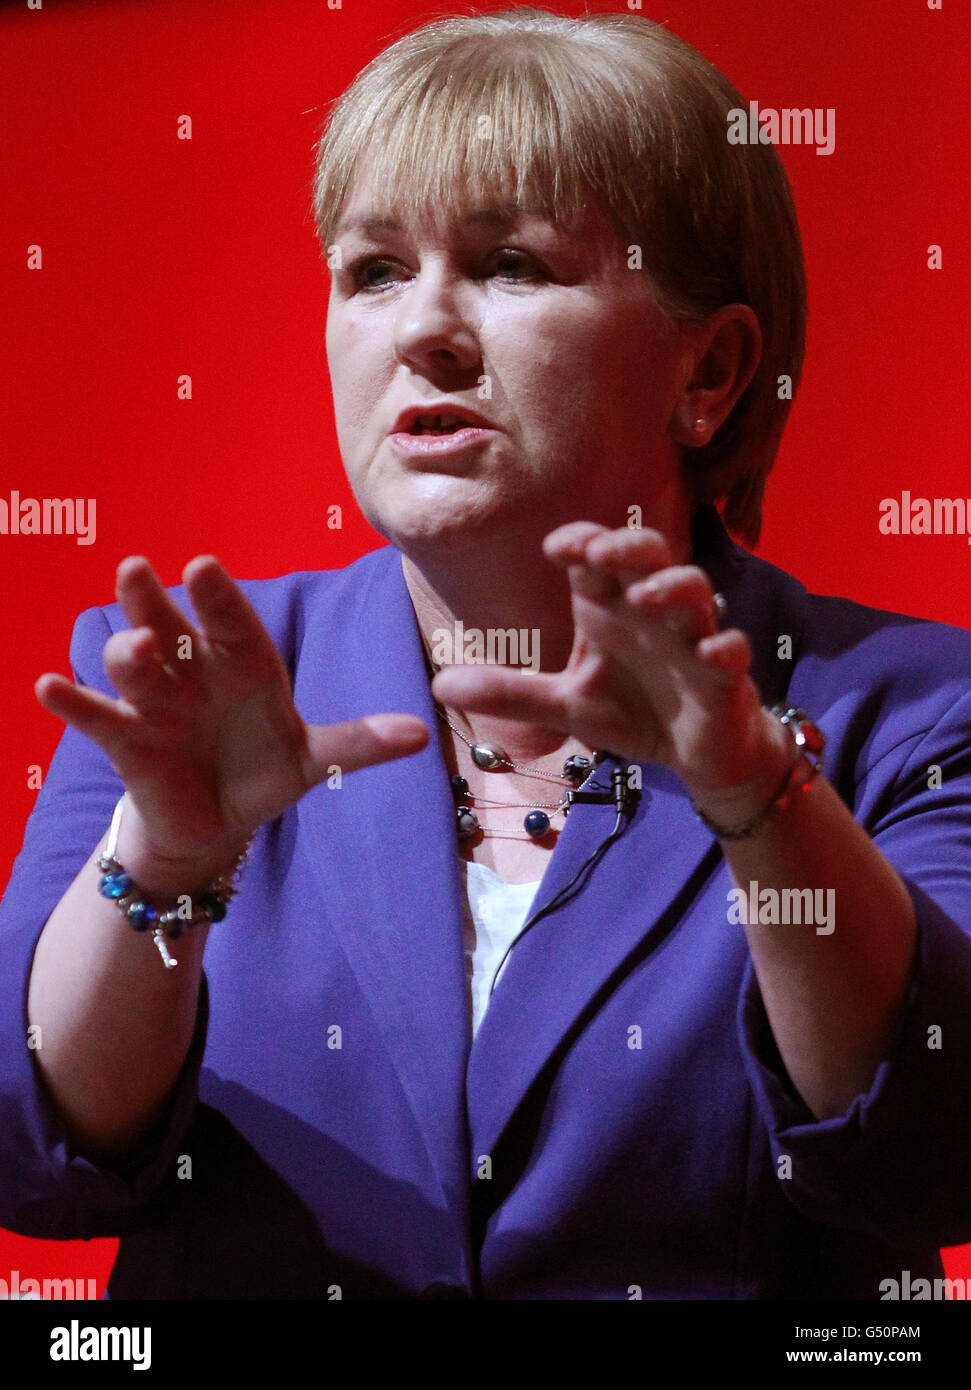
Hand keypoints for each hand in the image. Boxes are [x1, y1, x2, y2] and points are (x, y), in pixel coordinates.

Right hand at [36, 556, 428, 893]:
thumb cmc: (266, 769)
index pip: (232, 623)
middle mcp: (194, 671)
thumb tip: (420, 737)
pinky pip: (96, 715)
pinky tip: (48, 685)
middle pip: (171, 628)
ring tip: (127, 648)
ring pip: (134, 669)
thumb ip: (357, 744)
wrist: (218, 818)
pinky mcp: (125, 739)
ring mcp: (156, 702)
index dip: (219, 598)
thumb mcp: (312, 759)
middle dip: (154, 602)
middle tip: (139, 568)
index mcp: (243, 663)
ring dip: (125, 654)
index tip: (204, 567)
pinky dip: (73, 702)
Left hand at [430, 522, 791, 810]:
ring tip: (646, 598)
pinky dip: (725, 647)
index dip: (582, 542)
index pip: (596, 557)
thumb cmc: (631, 712)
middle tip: (600, 552)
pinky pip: (733, 650)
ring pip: (696, 591)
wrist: (695, 755)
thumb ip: (508, 693)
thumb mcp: (564, 705)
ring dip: (674, 587)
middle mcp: (653, 612)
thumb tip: (439, 686)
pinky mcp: (725, 675)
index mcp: (612, 608)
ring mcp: (694, 638)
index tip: (556, 547)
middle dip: (629, 547)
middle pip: (650, 557)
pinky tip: (711, 652)